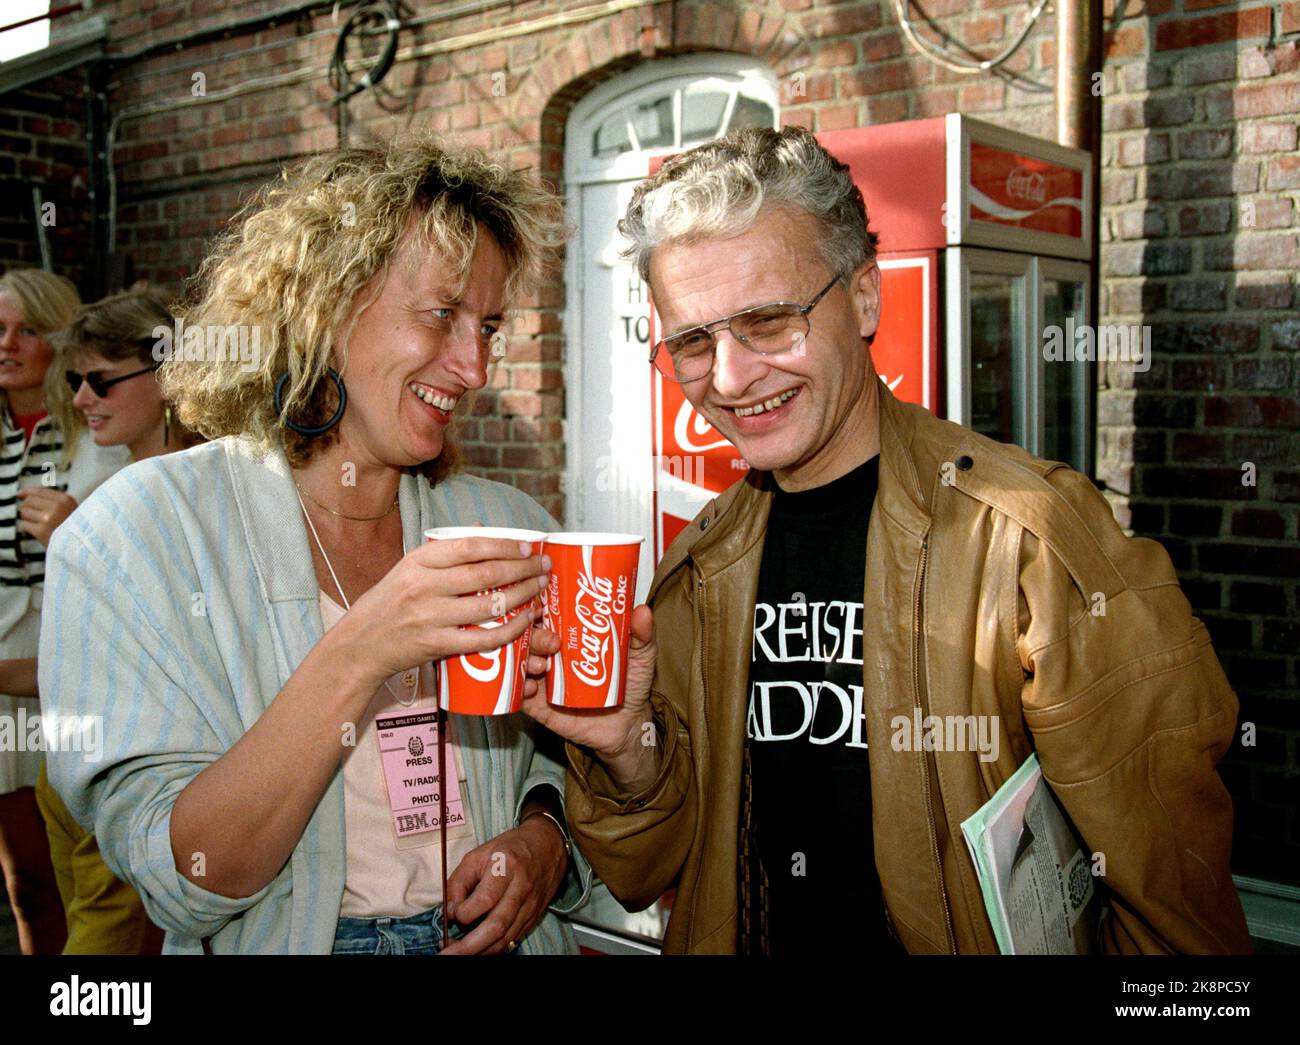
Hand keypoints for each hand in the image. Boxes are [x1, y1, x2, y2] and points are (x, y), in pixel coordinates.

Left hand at [16, 488, 77, 545]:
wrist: (84, 547)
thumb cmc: (74, 528)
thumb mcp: (70, 509)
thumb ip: (52, 500)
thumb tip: (21, 493)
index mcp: (66, 500)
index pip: (40, 491)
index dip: (27, 491)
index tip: (19, 494)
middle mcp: (57, 506)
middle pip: (29, 501)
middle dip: (28, 508)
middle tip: (35, 517)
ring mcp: (49, 518)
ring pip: (25, 512)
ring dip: (28, 518)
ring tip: (39, 525)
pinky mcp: (42, 531)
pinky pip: (24, 524)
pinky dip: (28, 528)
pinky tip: (38, 532)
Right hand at [332, 537, 550, 688]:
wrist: (359, 644)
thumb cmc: (388, 602)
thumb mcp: (408, 568)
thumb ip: (445, 551)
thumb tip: (483, 529)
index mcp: (417, 561)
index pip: (469, 547)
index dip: (504, 544)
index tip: (529, 545)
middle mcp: (423, 587)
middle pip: (484, 575)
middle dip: (522, 569)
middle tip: (543, 566)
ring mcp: (430, 617)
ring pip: (488, 605)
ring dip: (522, 596)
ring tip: (540, 589)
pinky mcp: (435, 645)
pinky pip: (482, 639)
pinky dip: (509, 630)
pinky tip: (526, 621)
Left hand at [439, 817, 567, 954]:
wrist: (549, 845)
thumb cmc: (509, 848)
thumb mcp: (478, 854)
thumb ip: (459, 881)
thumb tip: (449, 912)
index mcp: (506, 866)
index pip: (486, 898)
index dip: (465, 912)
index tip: (452, 914)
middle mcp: (521, 888)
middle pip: (497, 925)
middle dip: (470, 946)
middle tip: (448, 953)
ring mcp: (530, 905)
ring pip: (506, 938)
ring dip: (480, 951)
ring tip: (459, 954)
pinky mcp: (534, 916)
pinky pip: (513, 939)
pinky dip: (495, 948)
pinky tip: (479, 949)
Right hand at [521, 604, 660, 788]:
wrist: (628, 724)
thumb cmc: (631, 682)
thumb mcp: (640, 655)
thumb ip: (642, 634)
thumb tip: (643, 611)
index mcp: (568, 634)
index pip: (545, 613)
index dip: (537, 604)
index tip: (541, 602)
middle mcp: (550, 653)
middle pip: (528, 636)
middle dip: (534, 636)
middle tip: (552, 642)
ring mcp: (542, 679)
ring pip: (520, 664)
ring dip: (524, 661)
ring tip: (542, 667)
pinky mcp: (539, 706)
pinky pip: (520, 697)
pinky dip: (520, 690)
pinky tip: (531, 688)